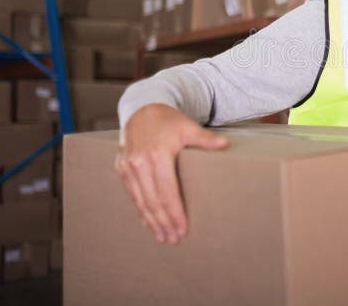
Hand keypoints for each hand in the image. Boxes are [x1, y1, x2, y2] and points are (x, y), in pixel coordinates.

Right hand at [114, 104, 228, 243]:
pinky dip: (140, 209)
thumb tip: (226, 145)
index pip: (167, 191)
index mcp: (158, 155)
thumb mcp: (188, 127)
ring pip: (140, 200)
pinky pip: (132, 193)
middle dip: (163, 222)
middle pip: (152, 200)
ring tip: (162, 237)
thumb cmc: (169, 120)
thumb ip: (206, 139)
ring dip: (151, 220)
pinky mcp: (121, 168)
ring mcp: (128, 166)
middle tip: (174, 239)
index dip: (174, 212)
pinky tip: (148, 222)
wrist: (142, 108)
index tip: (182, 228)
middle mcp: (139, 163)